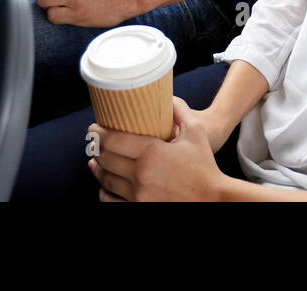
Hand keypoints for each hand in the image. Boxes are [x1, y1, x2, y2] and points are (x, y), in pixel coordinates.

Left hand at [90, 98, 224, 201]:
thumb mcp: (196, 133)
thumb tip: (167, 97)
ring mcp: (139, 196)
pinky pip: (112, 202)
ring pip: (106, 181)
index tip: (93, 129)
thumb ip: (180, 111)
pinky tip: (104, 186)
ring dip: (98, 170)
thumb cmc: (205, 167)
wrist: (213, 200)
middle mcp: (141, 175)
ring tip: (95, 162)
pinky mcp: (139, 209)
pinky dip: (104, 193)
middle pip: (106, 160)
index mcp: (152, 153)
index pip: (113, 141)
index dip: (99, 134)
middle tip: (93, 142)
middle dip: (97, 150)